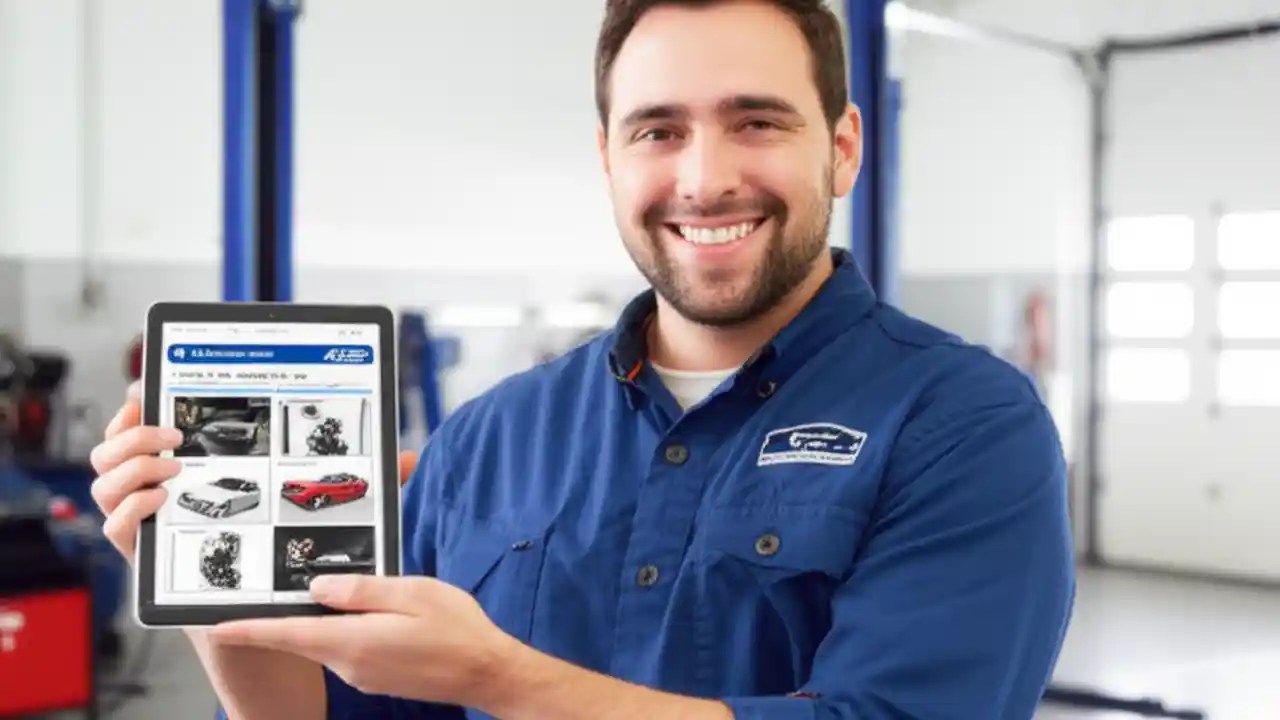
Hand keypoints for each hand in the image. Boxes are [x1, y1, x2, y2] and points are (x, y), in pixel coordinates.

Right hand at [89, 381, 184, 560]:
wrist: (192, 555)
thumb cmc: (185, 508)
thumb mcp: (190, 470)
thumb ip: (179, 441)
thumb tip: (163, 403)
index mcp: (129, 465)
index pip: (116, 433)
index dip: (126, 414)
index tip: (143, 399)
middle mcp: (118, 487)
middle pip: (103, 455)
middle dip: (137, 439)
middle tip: (174, 438)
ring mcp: (118, 513)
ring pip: (104, 486)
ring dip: (139, 470)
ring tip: (173, 469)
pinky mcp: (127, 540)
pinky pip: (115, 523)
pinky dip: (137, 506)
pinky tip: (160, 497)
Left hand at [209, 575, 520, 707]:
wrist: (486, 672)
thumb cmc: (457, 630)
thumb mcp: (413, 593)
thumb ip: (363, 589)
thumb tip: (320, 587)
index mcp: (353, 640)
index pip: (286, 633)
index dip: (248, 628)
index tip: (216, 625)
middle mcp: (350, 662)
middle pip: (303, 634)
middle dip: (282, 614)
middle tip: (264, 588)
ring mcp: (362, 673)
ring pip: (327, 639)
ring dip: (321, 619)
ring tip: (325, 589)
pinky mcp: (376, 675)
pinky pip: (348, 646)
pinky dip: (344, 628)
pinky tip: (364, 613)